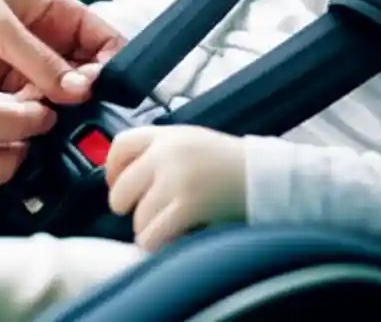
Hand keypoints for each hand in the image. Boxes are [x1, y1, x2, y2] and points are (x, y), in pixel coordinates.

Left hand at [0, 0, 126, 104]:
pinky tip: (10, 116)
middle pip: (87, 76)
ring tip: (30, 113)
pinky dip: (25, 116)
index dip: (109, 68)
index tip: (95, 91)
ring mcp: (31, 65)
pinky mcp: (9, 85)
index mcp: (61, 12)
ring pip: (59, 97)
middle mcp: (52, 40)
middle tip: (62, 109)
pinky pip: (30, 107)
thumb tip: (79, 89)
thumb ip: (38, 58)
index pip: (107, 42)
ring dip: (49, 109)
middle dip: (79, 96)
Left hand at [105, 125, 247, 250]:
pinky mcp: (188, 205)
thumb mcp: (192, 142)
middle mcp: (167, 153)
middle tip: (144, 215)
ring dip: (149, 230)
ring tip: (169, 227)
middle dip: (128, 208)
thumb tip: (125, 178)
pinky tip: (174, 239)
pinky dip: (159, 244)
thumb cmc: (230, 164)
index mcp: (167, 135)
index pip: (120, 146)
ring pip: (137, 218)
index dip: (112, 170)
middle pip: (121, 189)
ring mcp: (176, 179)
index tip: (118, 185)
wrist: (268, 176)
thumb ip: (160, 152)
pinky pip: (152, 236)